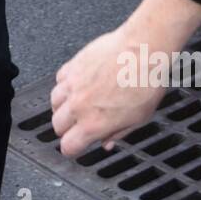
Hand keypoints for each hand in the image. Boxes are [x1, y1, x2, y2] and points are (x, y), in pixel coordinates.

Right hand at [51, 26, 167, 156]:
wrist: (143, 50)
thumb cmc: (146, 81)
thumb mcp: (139, 118)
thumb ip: (118, 132)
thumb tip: (107, 141)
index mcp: (93, 124)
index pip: (68, 146)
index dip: (72, 149)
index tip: (76, 146)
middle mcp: (79, 105)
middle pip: (57, 125)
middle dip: (67, 129)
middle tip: (78, 126)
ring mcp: (73, 84)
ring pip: (54, 103)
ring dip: (62, 108)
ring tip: (75, 106)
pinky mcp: (72, 65)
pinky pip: (59, 81)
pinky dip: (65, 86)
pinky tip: (77, 85)